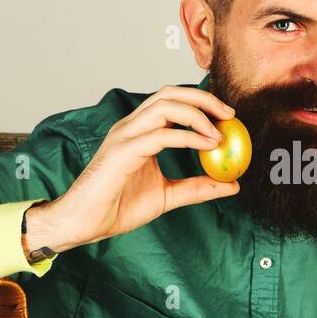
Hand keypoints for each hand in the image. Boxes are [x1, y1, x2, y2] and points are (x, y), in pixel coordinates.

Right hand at [25, 86, 238, 251]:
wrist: (85, 223)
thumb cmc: (117, 207)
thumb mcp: (168, 195)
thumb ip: (197, 187)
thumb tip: (232, 184)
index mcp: (139, 131)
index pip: (172, 101)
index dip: (201, 102)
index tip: (228, 116)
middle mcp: (131, 126)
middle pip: (169, 94)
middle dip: (203, 98)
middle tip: (230, 114)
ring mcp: (125, 136)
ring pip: (164, 106)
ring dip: (197, 115)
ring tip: (219, 134)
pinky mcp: (122, 152)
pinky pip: (160, 135)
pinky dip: (187, 137)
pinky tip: (206, 146)